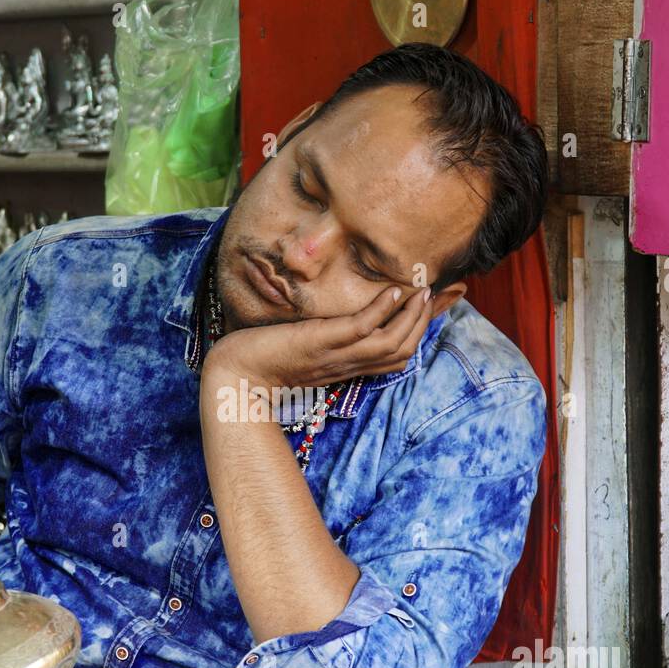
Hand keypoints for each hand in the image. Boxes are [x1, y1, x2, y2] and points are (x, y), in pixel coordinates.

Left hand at [204, 284, 433, 388]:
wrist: (235, 376)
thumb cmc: (265, 360)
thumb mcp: (306, 348)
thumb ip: (328, 338)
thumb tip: (341, 319)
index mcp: (347, 368)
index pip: (395, 356)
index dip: (418, 332)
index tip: (431, 306)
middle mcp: (347, 365)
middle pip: (402, 352)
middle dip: (423, 323)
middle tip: (433, 295)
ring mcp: (336, 355)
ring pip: (391, 344)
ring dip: (412, 317)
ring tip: (422, 292)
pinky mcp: (320, 343)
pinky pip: (361, 329)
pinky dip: (382, 310)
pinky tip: (393, 291)